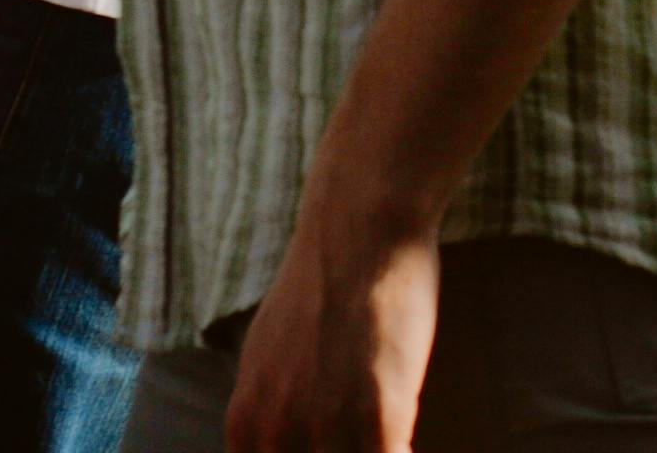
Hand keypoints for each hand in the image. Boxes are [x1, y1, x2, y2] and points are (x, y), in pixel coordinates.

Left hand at [225, 209, 442, 452]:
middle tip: (363, 437)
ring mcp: (325, 429)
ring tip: (389, 435)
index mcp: (245, 422)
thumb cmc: (325, 277)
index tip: (336, 443)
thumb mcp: (267, 349)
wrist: (361, 227)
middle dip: (343, 452)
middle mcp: (275, 434)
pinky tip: (410, 439)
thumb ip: (270, 398)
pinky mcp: (379, 420)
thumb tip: (280, 421)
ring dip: (375, 449)